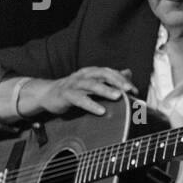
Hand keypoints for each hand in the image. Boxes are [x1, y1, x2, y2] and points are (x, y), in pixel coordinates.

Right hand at [21, 66, 136, 117]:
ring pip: (91, 85)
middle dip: (117, 81)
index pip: (110, 72)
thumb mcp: (92, 82)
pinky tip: (101, 111)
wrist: (47, 93)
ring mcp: (74, 84)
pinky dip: (91, 104)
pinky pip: (79, 99)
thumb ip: (110, 78)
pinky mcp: (66, 95)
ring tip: (118, 96)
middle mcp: (83, 75)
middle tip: (129, 90)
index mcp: (91, 72)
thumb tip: (128, 72)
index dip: (123, 80)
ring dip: (105, 90)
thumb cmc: (73, 89)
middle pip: (102, 74)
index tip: (135, 90)